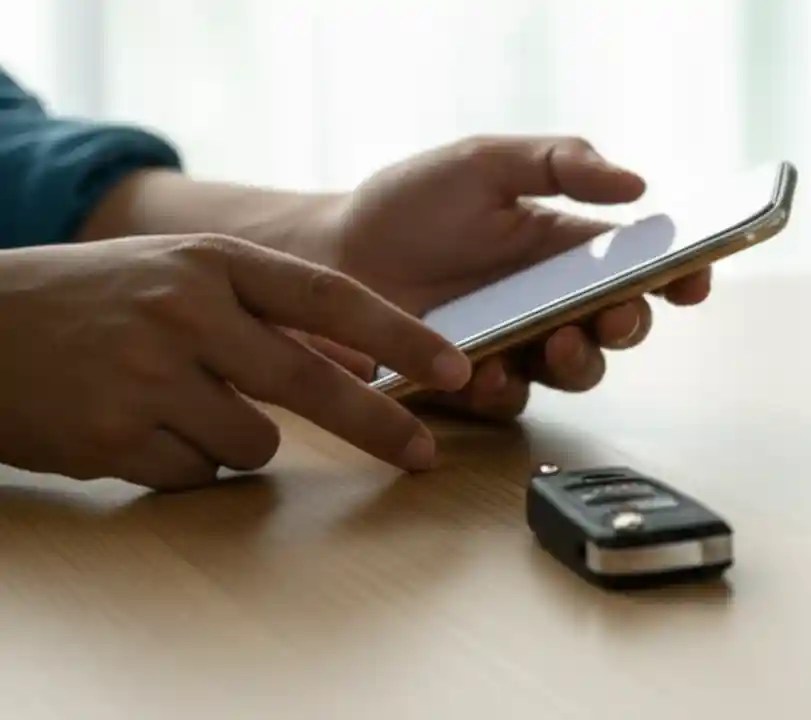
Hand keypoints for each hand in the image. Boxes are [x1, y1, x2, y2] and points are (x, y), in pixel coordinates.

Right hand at [0, 235, 471, 488]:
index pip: (329, 298)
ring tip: (175, 405)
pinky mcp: (115, 436)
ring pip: (255, 444)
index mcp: (211, 261)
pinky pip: (198, 474)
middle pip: (311, 383)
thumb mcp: (182, 277)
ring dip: (237, 440)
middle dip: (379, 425)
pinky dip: (185, 464)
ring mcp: (148, 374)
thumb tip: (361, 357)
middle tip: (423, 455)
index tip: (456, 369)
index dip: (401, 336)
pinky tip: (137, 428)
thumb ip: (269, 311)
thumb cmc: (95, 300)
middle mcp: (186, 311)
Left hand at [315, 135, 711, 417]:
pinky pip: (511, 399)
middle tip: (617, 315)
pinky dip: (507, 387)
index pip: (640, 265)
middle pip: (620, 326)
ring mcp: (518, 346)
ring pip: (578, 371)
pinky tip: (488, 369)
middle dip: (631, 324)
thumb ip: (559, 163)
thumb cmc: (407, 205)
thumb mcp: (484, 164)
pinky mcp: (475, 384)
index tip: (695, 277)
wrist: (327, 254)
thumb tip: (638, 184)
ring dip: (582, 362)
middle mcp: (552, 302)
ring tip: (560, 342)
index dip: (679, 275)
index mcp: (565, 249)